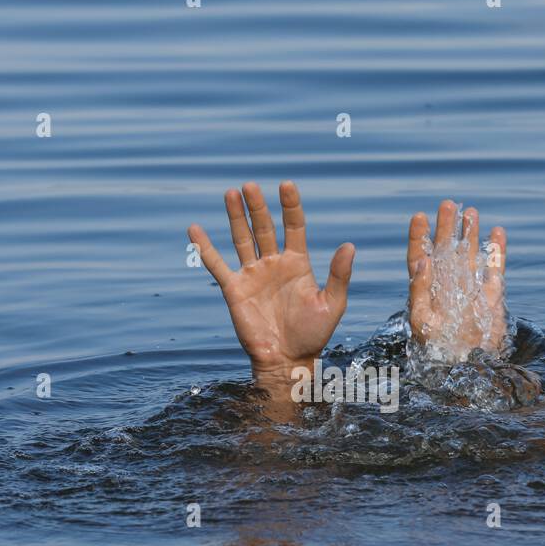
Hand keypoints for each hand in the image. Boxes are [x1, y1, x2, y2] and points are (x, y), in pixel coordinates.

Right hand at [189, 181, 354, 396]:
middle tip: (250, 185)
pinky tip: (194, 228)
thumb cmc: (313, 335)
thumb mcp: (332, 304)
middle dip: (257, 206)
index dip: (290, 206)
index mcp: (298, 263)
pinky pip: (216, 264)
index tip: (286, 185)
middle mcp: (273, 264)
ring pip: (242, 238)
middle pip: (264, 227)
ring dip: (236, 216)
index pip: (294, 226)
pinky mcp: (234, 289)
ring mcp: (253, 274)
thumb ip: (338, 275)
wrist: (287, 360)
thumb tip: (349, 246)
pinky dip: (204, 247)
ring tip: (231, 193)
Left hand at [407, 200, 506, 359]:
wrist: (466, 365)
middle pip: (445, 249)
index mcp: (426, 289)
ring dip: (470, 233)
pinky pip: (494, 268)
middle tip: (447, 204)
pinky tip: (497, 232)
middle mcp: (447, 284)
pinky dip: (496, 250)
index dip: (419, 236)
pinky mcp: (491, 295)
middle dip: (446, 227)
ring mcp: (470, 288)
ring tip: (470, 212)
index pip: (420, 256)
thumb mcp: (421, 320)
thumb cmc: (437, 347)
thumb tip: (422, 260)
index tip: (419, 216)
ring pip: (469, 254)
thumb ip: (419, 290)